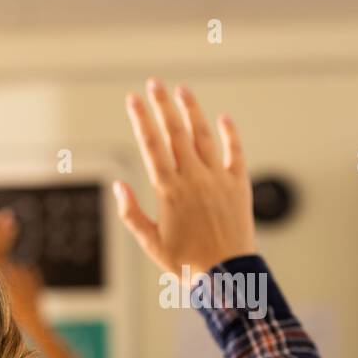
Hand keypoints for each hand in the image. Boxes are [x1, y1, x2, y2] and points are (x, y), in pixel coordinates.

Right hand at [115, 79, 255, 274]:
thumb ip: (131, 213)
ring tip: (182, 90)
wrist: (226, 274)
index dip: (140, 119)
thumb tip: (118, 186)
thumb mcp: (149, 243)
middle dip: (162, 105)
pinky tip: (222, 117)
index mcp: (168, 190)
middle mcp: (193, 178)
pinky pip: (234, 152)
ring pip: (203, 136)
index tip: (132, 99)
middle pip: (175, 132)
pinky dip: (229, 133)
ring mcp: (217, 179)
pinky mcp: (238, 184)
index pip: (151, 145)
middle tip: (154, 83)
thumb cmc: (184, 263)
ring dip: (192, 110)